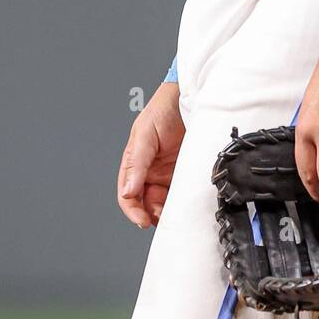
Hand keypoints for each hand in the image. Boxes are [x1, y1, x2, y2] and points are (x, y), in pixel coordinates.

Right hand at [117, 81, 184, 228]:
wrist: (190, 97)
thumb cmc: (162, 109)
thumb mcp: (144, 134)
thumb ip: (136, 164)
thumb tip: (128, 192)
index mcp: (135, 164)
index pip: (128, 195)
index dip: (132, 210)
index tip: (141, 220)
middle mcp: (150, 171)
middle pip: (146, 203)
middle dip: (151, 214)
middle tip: (161, 218)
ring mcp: (168, 173)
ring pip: (164, 202)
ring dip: (167, 211)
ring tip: (174, 213)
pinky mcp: (186, 172)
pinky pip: (181, 193)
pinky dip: (182, 202)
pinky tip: (186, 205)